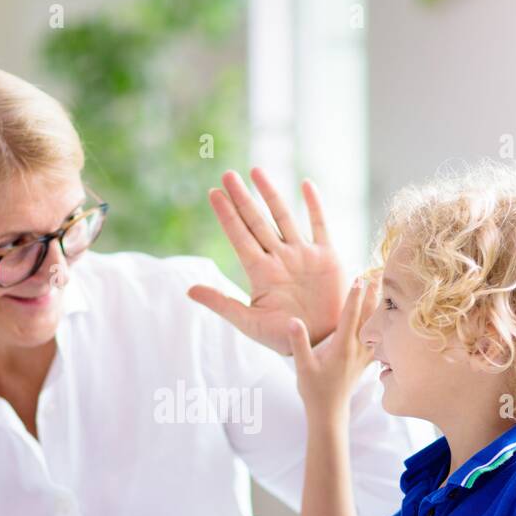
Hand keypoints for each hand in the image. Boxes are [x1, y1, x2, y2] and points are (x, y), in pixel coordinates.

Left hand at [188, 168, 345, 354]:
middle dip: (242, 198)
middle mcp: (279, 258)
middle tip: (227, 175)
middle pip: (257, 221)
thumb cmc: (284, 337)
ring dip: (270, 194)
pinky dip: (314, 205)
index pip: (239, 237)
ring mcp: (302, 255)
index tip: (213, 193)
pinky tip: (305, 184)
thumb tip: (189, 291)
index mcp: (260, 273)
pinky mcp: (326, 257)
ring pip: (284, 217)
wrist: (321, 344)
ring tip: (256, 171)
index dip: (227, 215)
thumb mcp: (249, 323)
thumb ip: (222, 303)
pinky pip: (320, 225)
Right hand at [287, 272, 376, 412]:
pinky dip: (382, 326)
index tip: (359, 278)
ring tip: (383, 290)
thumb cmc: (314, 390)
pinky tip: (388, 320)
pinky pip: (378, 340)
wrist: (329, 412)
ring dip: (379, 308)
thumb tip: (293, 320)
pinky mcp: (365, 362)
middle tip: (377, 274)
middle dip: (372, 295)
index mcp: (342, 348)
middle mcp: (356, 350)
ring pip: (375, 327)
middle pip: (368, 317)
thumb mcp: (302, 367)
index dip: (354, 296)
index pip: (350, 316)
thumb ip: (298, 343)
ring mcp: (363, 356)